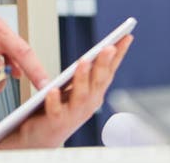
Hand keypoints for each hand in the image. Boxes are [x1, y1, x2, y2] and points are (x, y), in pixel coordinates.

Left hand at [0, 36, 132, 148]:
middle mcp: (89, 103)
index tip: (127, 36)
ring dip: (83, 78)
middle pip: (98, 81)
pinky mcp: (56, 122)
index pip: (110, 69)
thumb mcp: (80, 85)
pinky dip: (55, 101)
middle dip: (103, 64)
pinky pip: (56, 111)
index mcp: (96, 91)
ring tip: (83, 60)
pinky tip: (53, 90)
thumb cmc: (63, 105)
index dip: (119, 54)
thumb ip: (91, 70)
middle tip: (108, 47)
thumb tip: (109, 47)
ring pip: (81, 95)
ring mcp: (74, 114)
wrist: (43, 135)